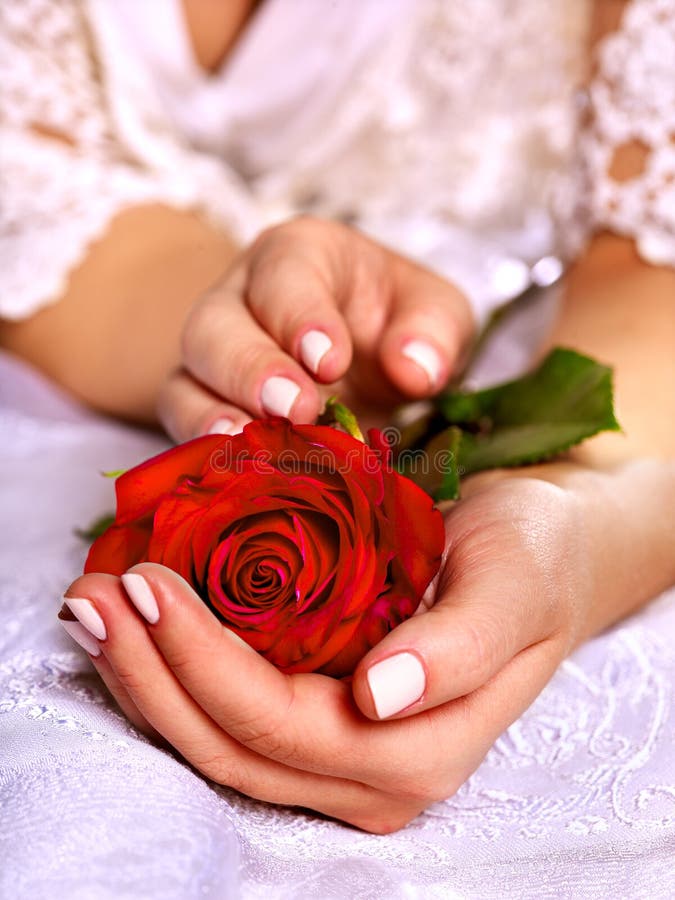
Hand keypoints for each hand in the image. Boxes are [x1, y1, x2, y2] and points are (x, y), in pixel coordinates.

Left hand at [64, 459, 674, 832]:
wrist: (543, 554)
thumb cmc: (533, 561)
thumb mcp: (514, 586)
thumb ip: (460, 649)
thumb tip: (382, 698)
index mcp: (418, 750)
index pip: (279, 724)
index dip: (202, 662)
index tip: (147, 584)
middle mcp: (369, 772)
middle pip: (229, 743)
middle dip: (149, 673)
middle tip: (92, 596)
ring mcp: (338, 753)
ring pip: (214, 739)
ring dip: (143, 677)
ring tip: (92, 607)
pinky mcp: (318, 718)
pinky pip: (225, 712)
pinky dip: (170, 670)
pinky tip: (135, 623)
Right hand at [156, 216, 474, 440]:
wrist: (364, 358)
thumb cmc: (394, 322)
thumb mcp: (434, 311)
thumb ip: (434, 330)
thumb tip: (416, 370)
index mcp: (299, 257)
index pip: (285, 273)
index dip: (302, 316)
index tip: (331, 361)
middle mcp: (240, 301)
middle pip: (216, 325)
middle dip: (252, 369)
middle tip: (296, 409)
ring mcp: (212, 359)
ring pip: (186, 380)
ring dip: (214, 416)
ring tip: (245, 447)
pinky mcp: (202, 409)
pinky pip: (183, 428)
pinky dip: (203, 453)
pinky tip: (233, 477)